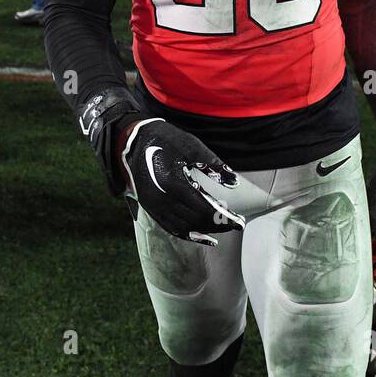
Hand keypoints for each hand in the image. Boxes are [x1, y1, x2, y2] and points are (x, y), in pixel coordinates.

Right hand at [120, 118, 244, 246]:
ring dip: (205, 230)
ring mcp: (154, 205)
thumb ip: (214, 164)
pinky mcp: (150, 207)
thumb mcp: (192, 146)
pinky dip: (188, 234)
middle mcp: (162, 199)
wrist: (135, 141)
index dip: (223, 218)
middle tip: (237, 225)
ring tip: (222, 228)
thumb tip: (234, 183)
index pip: (204, 209)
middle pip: (196, 220)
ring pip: (183, 227)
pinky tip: (202, 236)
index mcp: (173, 183)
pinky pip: (170, 227)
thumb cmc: (166, 140)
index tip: (239, 222)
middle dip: (218, 225)